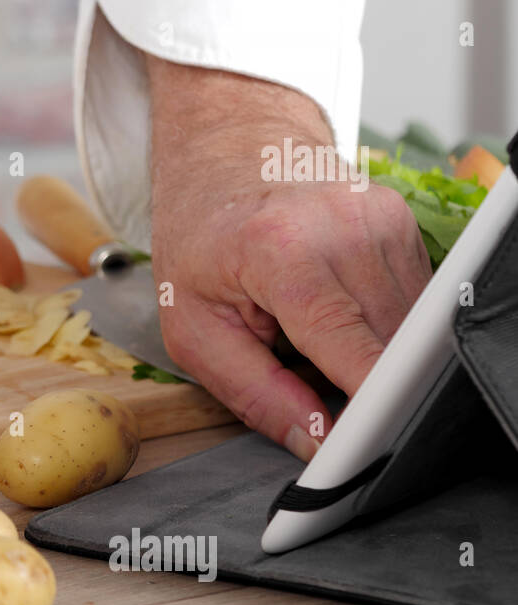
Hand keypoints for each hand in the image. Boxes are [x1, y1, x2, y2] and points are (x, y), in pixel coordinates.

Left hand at [147, 58, 430, 459]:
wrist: (222, 155)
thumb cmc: (198, 237)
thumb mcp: (194, 329)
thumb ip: (258, 394)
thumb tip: (318, 443)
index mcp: (287, 254)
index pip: (359, 354)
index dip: (367, 412)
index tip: (360, 449)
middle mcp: (349, 230)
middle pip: (394, 349)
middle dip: (365, 390)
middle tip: (318, 398)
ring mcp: (385, 220)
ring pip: (411, 329)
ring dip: (371, 355)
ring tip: (312, 341)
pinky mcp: (404, 222)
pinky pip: (411, 302)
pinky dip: (378, 325)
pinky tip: (334, 314)